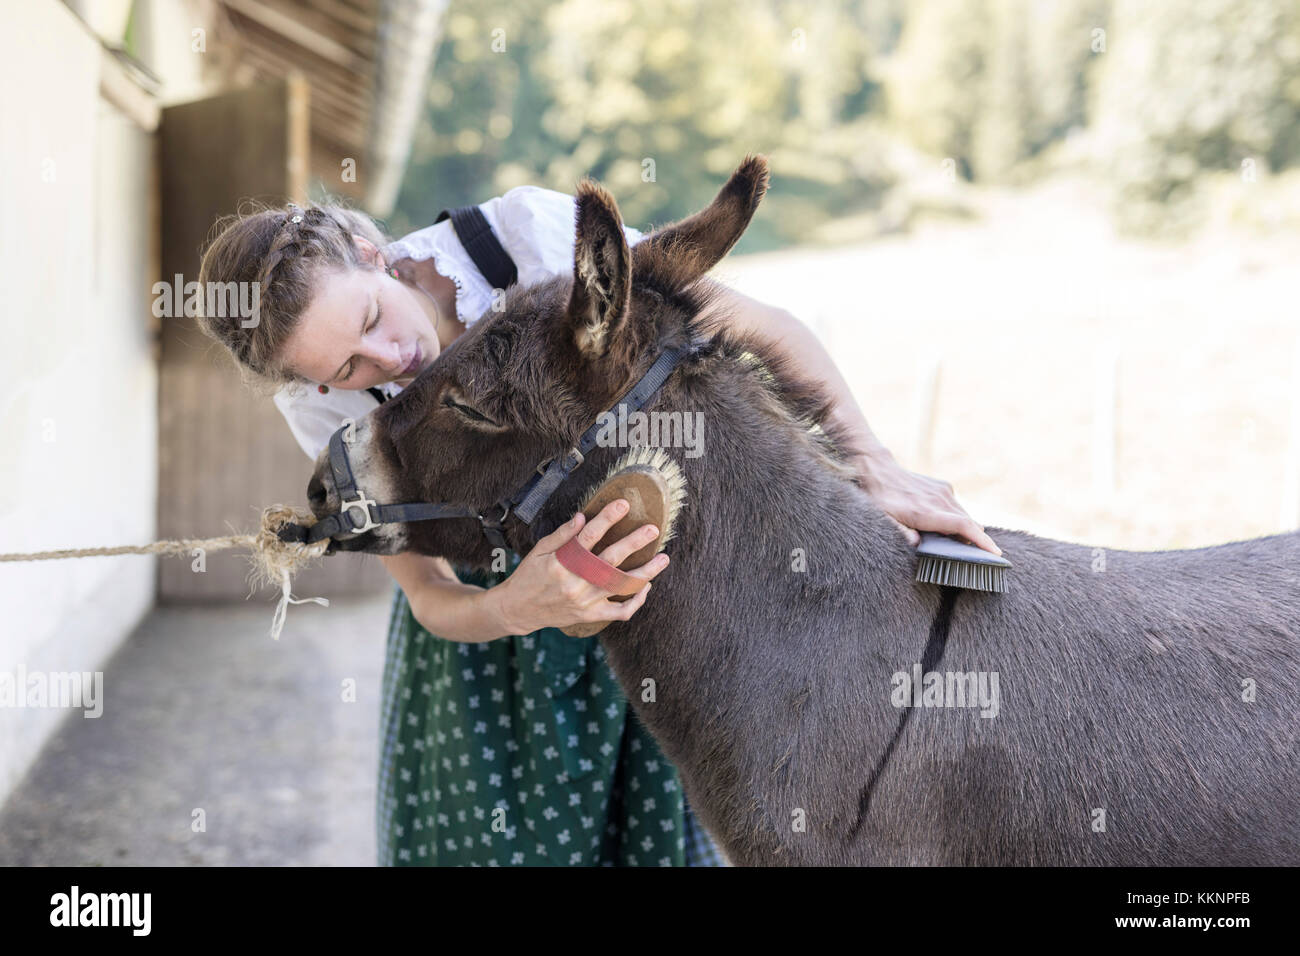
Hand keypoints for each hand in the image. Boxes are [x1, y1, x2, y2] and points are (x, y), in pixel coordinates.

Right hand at [489, 499, 670, 634]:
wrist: (518, 610)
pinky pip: (620, 612)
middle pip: (610, 560)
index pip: (589, 537)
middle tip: (653, 529)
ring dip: (645, 572)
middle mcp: (575, 583)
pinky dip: (636, 601)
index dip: (607, 518)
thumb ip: (561, 535)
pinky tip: (645, 587)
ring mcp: (585, 602)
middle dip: (634, 542)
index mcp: (561, 563)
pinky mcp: (590, 616)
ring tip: (663, 559)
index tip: (623, 504)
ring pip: (621, 586)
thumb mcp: (539, 550)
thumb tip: (583, 517)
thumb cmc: (528, 576)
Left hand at [853, 451, 1002, 555]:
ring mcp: (943, 492)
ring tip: (960, 544)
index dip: (980, 541)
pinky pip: (958, 507)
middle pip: (969, 523)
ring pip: (965, 516)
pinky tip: (946, 526)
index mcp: (925, 512)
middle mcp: (939, 500)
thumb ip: (902, 533)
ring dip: (966, 530)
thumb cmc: (879, 499)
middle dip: (977, 541)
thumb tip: (920, 545)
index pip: (962, 526)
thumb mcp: (884, 520)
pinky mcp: (944, 487)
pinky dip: (958, 518)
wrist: (879, 469)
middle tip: (979, 559)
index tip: (995, 553)